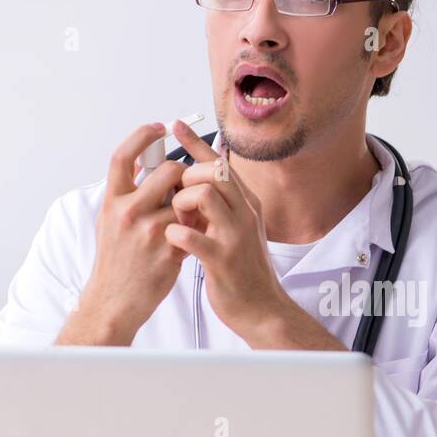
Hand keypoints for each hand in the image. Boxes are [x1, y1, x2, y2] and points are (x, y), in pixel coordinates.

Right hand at [74, 123, 188, 341]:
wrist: (115, 300)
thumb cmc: (116, 260)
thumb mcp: (109, 221)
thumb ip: (125, 193)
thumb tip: (140, 165)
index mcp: (112, 201)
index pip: (123, 155)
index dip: (142, 135)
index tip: (160, 127)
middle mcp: (128, 212)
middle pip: (168, 171)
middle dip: (183, 173)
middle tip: (185, 184)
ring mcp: (149, 231)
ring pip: (187, 198)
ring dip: (193, 203)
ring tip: (188, 215)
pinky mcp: (169, 250)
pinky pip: (194, 225)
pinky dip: (197, 227)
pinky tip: (191, 236)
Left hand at [166, 121, 288, 339]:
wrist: (262, 309)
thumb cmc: (243, 270)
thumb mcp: (239, 230)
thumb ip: (223, 205)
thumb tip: (204, 180)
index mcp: (246, 204)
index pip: (221, 163)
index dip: (196, 143)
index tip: (175, 126)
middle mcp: (244, 214)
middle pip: (214, 170)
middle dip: (186, 175)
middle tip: (177, 197)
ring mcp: (235, 237)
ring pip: (203, 194)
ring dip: (180, 202)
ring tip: (177, 220)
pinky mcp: (222, 261)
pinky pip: (193, 237)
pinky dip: (177, 234)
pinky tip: (174, 240)